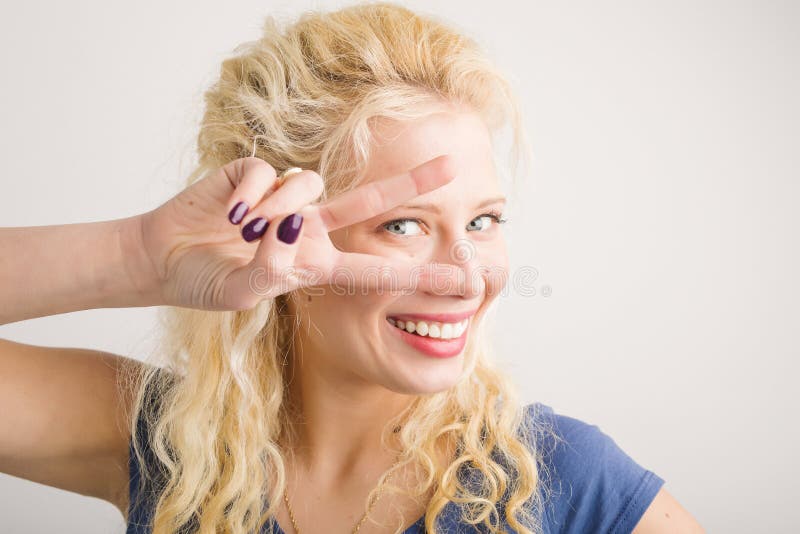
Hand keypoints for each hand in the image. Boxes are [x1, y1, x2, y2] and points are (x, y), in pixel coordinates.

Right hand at [131, 155, 459, 310]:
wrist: (162, 258)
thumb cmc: (204, 281)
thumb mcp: (240, 292)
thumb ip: (269, 269)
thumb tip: (289, 226)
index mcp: (316, 263)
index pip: (376, 269)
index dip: (418, 276)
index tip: (463, 282)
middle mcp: (309, 227)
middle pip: (371, 201)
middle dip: (411, 184)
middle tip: (454, 165)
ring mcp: (285, 200)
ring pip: (306, 184)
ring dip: (274, 211)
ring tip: (241, 231)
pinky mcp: (255, 175)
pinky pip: (267, 174)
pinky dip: (248, 196)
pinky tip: (228, 212)